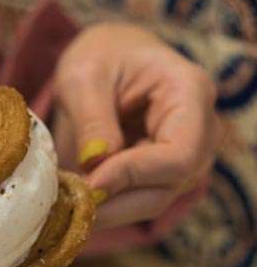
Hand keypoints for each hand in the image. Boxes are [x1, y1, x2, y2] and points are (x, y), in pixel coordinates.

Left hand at [52, 22, 219, 229]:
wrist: (111, 61)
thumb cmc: (100, 57)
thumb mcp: (84, 76)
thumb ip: (92, 119)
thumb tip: (97, 164)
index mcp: (190, 93)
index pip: (179, 154)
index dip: (134, 175)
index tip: (89, 182)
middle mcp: (200, 132)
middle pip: (167, 187)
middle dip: (116, 201)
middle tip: (67, 202)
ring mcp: (186, 159)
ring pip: (151, 203)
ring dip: (107, 209)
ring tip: (66, 201)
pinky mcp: (163, 178)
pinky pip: (136, 204)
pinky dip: (105, 207)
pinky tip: (74, 200)